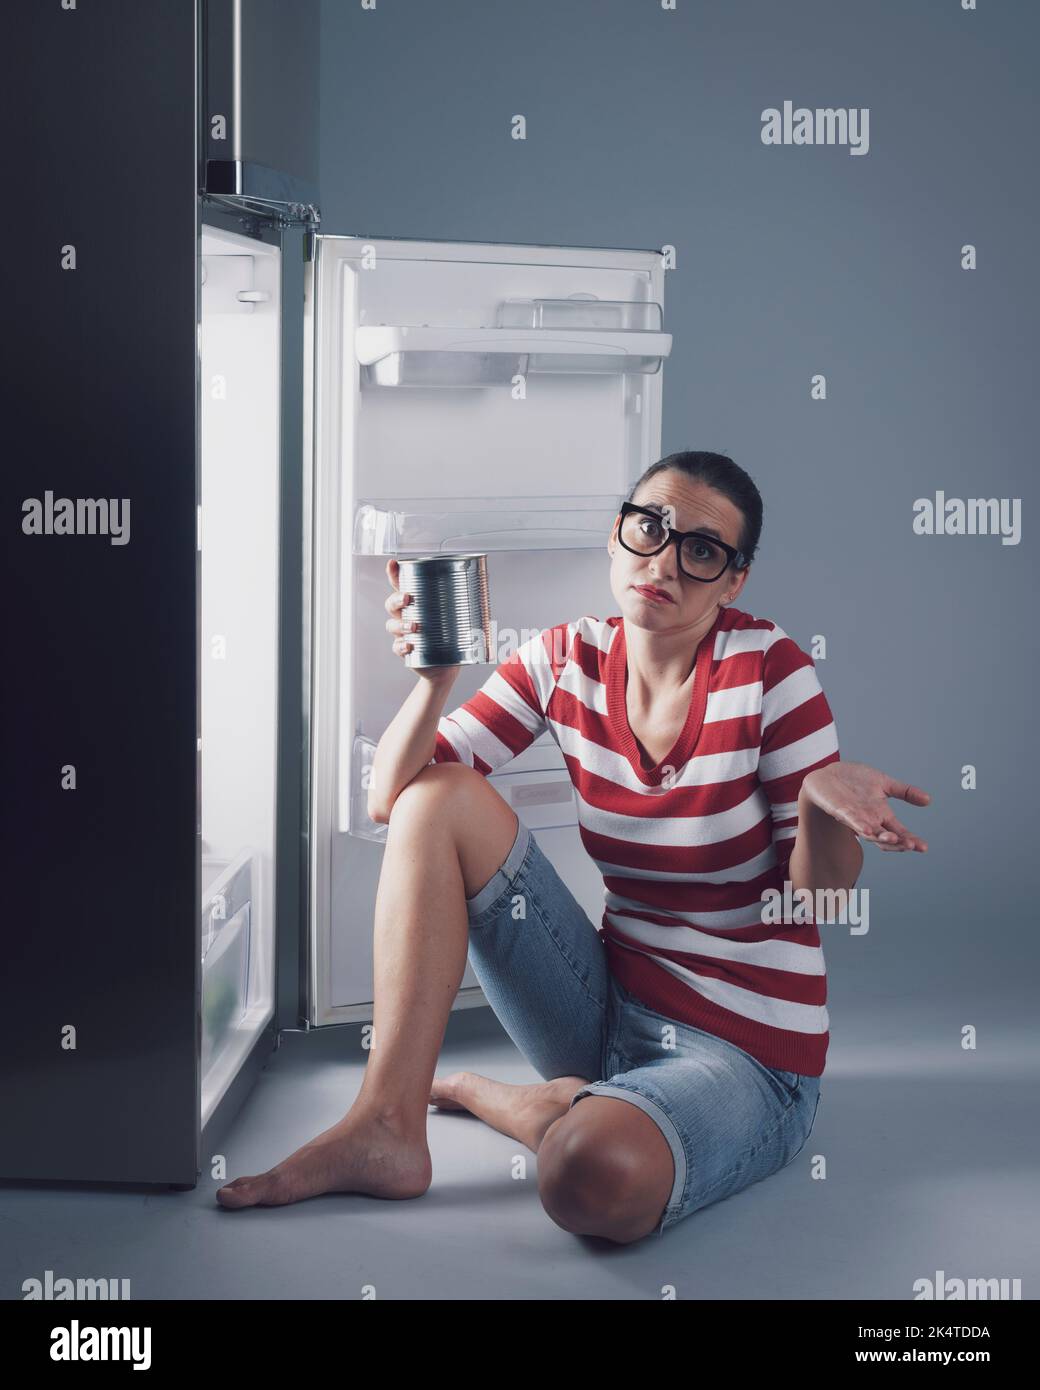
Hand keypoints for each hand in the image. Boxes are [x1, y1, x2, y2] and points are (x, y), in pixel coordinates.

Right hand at [383, 558, 458, 680]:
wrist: (445, 669)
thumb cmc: (450, 639)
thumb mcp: (460, 617)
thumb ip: (469, 600)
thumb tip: (485, 579)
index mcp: (417, 604)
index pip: (401, 586)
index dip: (394, 574)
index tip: (393, 564)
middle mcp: (406, 617)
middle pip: (392, 604)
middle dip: (397, 599)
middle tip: (408, 598)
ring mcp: (404, 635)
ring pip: (392, 625)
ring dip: (401, 624)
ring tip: (414, 626)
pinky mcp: (405, 651)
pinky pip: (397, 647)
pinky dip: (401, 646)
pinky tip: (409, 646)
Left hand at [801, 762, 929, 852]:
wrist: (828, 774)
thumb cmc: (855, 781)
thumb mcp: (884, 783)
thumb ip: (905, 792)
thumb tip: (928, 800)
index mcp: (881, 814)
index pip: (899, 832)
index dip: (910, 840)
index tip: (923, 847)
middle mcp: (870, 820)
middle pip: (886, 837)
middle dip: (898, 842)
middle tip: (912, 845)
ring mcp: (855, 817)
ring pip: (869, 833)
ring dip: (881, 837)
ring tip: (894, 840)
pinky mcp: (840, 810)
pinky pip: (851, 820)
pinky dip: (859, 825)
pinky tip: (867, 829)